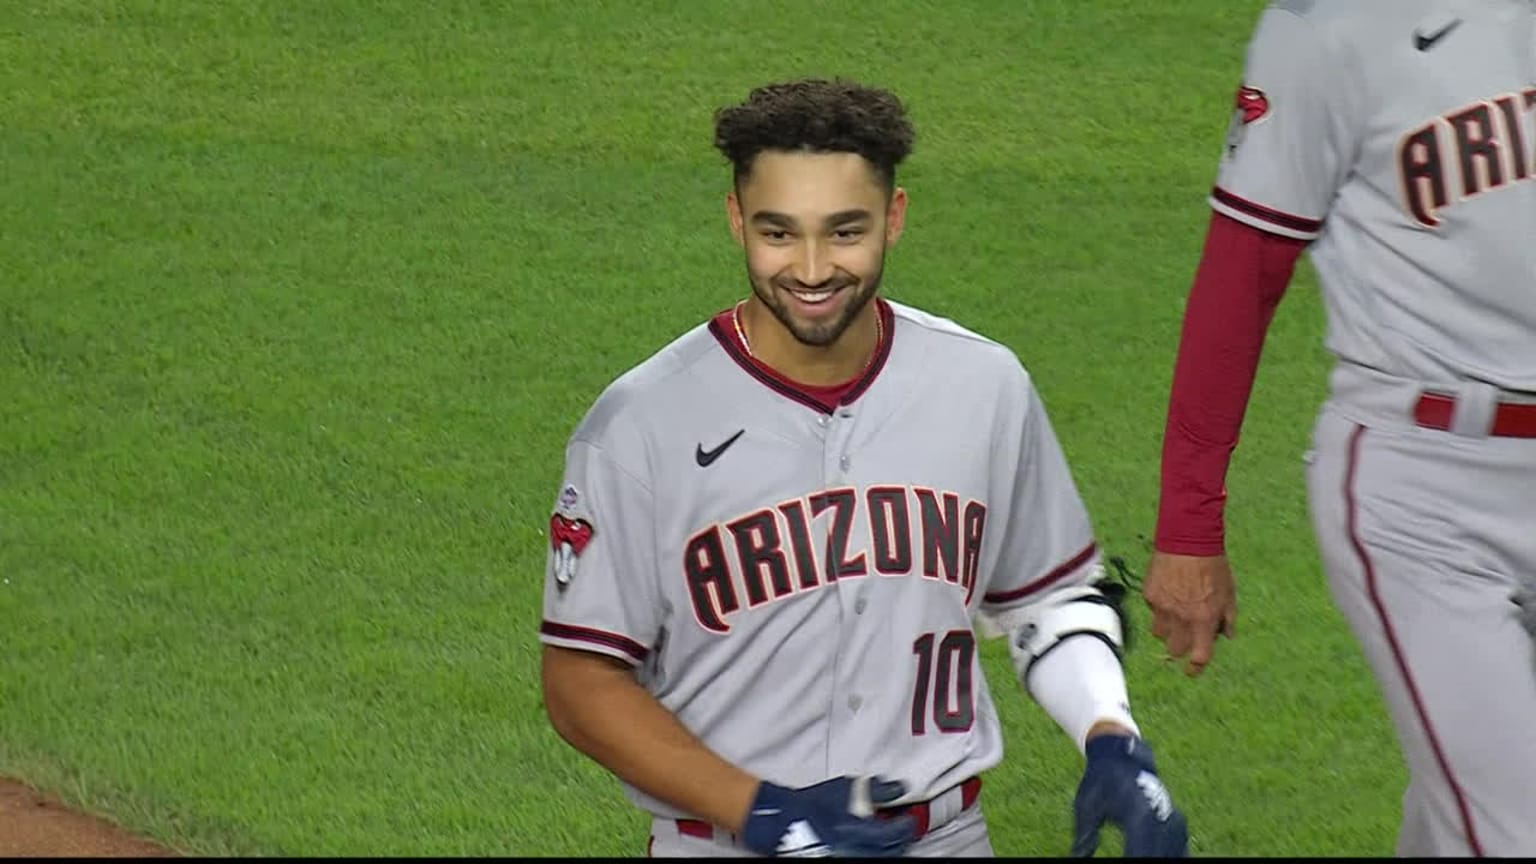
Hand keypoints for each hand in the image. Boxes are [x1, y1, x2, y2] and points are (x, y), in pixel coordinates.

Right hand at [741, 775, 914, 857]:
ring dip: (888, 849)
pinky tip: (871, 846)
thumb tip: (895, 788)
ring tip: (889, 839)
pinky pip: (865, 860)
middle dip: (900, 839)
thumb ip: (873, 790)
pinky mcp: (838, 861)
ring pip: (880, 859)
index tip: (908, 820)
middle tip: (902, 828)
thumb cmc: (811, 805)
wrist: (785, 820)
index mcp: (855, 831)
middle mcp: (852, 851)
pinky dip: (873, 853)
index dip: (906, 826)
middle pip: (891, 852)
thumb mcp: (844, 790)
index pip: (894, 834)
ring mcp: (845, 859)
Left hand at [1071, 734, 1187, 857]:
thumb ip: (1085, 833)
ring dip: (1170, 856)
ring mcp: (1166, 811)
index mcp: (1136, 810)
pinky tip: (1176, 858)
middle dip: (1152, 860)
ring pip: (1175, 845)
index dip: (1136, 859)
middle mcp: (1156, 812)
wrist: (1118, 750)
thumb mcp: (1085, 805)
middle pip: (1160, 850)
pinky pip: (1179, 838)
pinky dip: (1178, 849)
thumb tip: (1077, 856)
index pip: (1139, 848)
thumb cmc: (1098, 779)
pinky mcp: (1170, 812)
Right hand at [1142, 552, 1235, 676]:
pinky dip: (1160, 609)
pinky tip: (1168, 593)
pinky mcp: (1150, 596)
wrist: (1187, 539)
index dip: (1195, 669)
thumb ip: (1228, 618)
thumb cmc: (1213, 565)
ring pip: (1160, 634)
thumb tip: (1225, 635)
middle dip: (1181, 646)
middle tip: (1187, 636)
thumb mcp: (1229, 593)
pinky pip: (1153, 612)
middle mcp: (1181, 619)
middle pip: (1175, 650)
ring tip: (1175, 614)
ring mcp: (1162, 608)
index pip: (1198, 657)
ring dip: (1168, 630)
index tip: (1192, 671)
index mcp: (1204, 620)